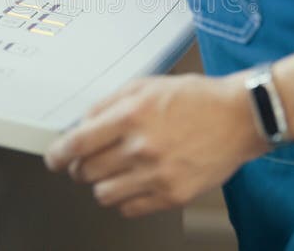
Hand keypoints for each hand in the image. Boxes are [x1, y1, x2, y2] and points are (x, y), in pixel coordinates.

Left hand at [44, 74, 268, 217]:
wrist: (239, 117)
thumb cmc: (196, 98)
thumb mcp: (146, 85)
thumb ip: (109, 104)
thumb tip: (82, 124)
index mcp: (131, 115)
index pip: (77, 143)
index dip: (58, 154)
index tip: (54, 158)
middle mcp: (141, 147)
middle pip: (86, 171)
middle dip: (82, 165)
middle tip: (90, 159)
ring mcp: (157, 175)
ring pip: (104, 194)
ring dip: (102, 183)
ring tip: (115, 171)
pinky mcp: (173, 195)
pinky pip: (130, 209)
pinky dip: (125, 198)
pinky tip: (135, 182)